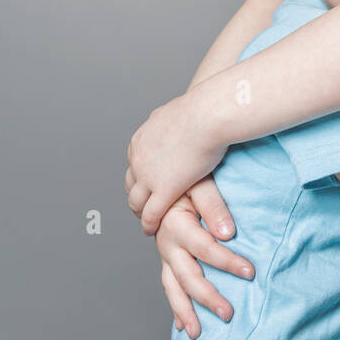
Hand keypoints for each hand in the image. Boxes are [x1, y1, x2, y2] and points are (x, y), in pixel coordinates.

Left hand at [125, 86, 226, 234]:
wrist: (208, 116)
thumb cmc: (203, 109)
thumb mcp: (178, 109)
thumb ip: (172, 119)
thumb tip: (178, 115)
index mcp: (141, 139)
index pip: (135, 162)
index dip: (141, 175)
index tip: (148, 183)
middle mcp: (139, 158)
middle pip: (131, 183)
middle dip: (137, 195)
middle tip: (143, 205)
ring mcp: (148, 176)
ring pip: (136, 201)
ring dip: (140, 212)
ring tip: (147, 221)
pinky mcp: (164, 190)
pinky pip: (151, 214)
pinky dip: (149, 224)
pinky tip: (152, 230)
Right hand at [154, 178, 250, 339]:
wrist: (166, 177)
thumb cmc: (189, 177)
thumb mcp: (202, 183)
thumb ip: (214, 206)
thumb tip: (228, 233)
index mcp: (175, 223)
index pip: (204, 248)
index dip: (227, 261)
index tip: (250, 272)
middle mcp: (167, 242)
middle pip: (187, 275)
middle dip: (207, 297)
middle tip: (228, 313)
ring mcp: (166, 254)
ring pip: (173, 287)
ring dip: (186, 311)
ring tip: (198, 333)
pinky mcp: (169, 260)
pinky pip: (170, 287)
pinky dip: (177, 307)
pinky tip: (183, 326)